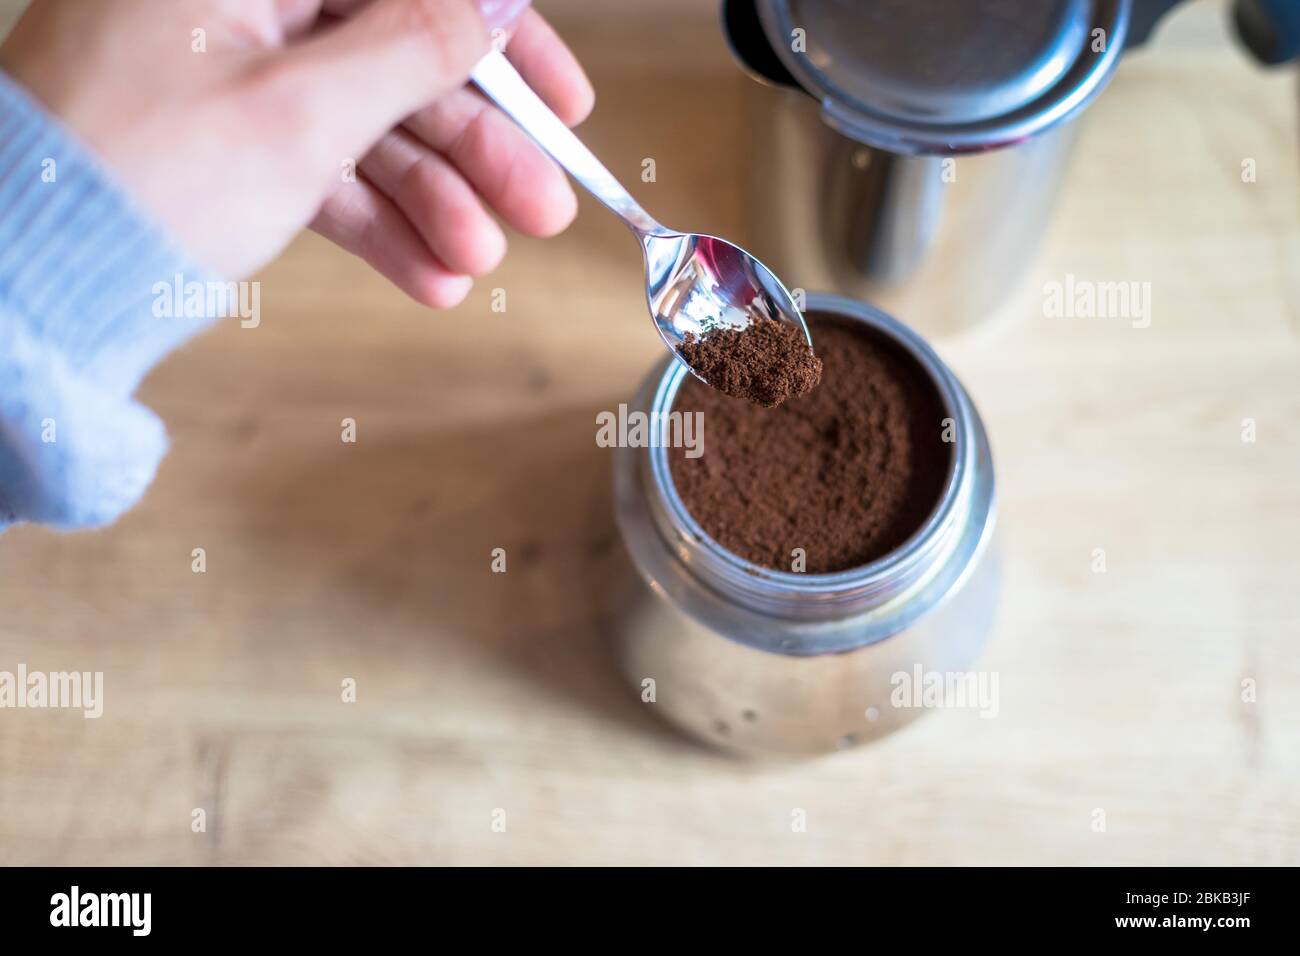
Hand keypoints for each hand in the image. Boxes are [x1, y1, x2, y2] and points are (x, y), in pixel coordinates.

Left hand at [0, 0, 593, 307]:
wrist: (30, 286)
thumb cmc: (135, 177)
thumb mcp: (303, 111)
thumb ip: (415, 46)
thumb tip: (497, 0)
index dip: (500, 39)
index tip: (562, 98)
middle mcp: (237, 3)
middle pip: (396, 59)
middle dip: (475, 147)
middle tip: (541, 207)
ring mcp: (227, 73)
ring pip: (364, 125)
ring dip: (432, 201)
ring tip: (478, 262)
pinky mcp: (222, 142)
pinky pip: (320, 171)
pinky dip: (375, 225)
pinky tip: (429, 275)